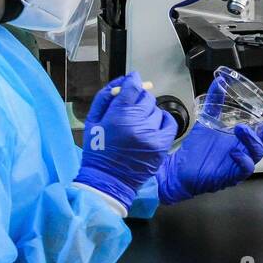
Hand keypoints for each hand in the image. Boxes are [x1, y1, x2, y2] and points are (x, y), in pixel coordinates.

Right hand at [76, 71, 177, 209]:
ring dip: (148, 113)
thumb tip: (123, 81)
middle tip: (130, 112)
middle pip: (146, 98)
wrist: (108, 181)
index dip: (133, 80)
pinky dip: (162, 121)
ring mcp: (152, 134)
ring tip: (137, 125)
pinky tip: (152, 126)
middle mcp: (137, 123)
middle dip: (138, 101)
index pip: (133, 86)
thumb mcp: (93, 121)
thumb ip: (105, 98)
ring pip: (156, 110)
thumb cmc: (98, 151)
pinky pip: (169, 123)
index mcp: (118, 115)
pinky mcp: (162, 145)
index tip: (133, 80)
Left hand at [156, 91, 262, 204]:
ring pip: (257, 152)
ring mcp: (240, 162)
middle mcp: (246, 149)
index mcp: (244, 137)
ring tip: (240, 129)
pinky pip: (245, 170)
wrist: (180, 169)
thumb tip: (218, 81)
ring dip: (252, 139)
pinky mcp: (231, 175)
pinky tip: (235, 152)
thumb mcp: (207, 120)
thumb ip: (214, 101)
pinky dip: (243, 160)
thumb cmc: (197, 148)